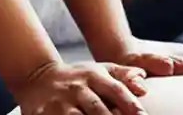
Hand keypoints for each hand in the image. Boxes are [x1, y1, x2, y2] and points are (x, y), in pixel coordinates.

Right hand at [13, 61, 148, 114]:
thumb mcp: (101, 71)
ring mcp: (60, 104)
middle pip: (99, 110)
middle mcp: (77, 89)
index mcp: (94, 77)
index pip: (116, 90)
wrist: (38, 78)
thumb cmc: (78, 79)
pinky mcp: (44, 114)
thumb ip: (125, 77)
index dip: (130, 105)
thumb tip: (144, 87)